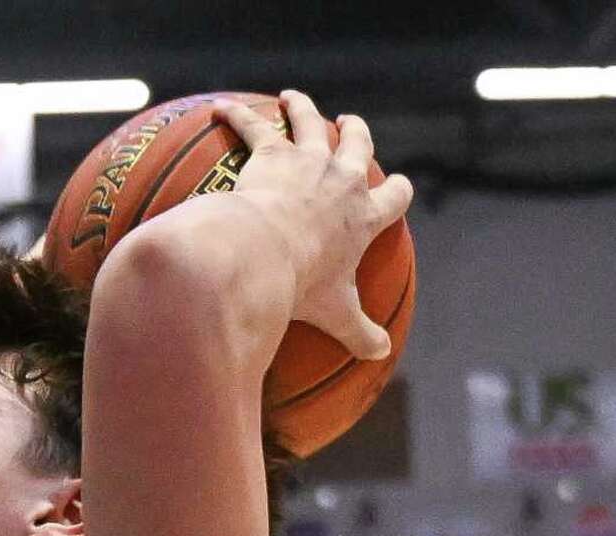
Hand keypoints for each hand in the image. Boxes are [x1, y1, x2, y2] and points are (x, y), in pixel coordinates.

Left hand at [216, 90, 412, 360]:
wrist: (263, 255)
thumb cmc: (300, 286)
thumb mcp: (335, 314)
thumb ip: (360, 333)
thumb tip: (380, 357)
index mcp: (364, 216)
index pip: (394, 196)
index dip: (396, 191)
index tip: (395, 186)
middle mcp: (341, 180)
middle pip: (357, 145)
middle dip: (356, 133)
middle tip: (350, 124)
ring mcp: (306, 161)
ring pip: (310, 122)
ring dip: (303, 108)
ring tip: (293, 98)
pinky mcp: (270, 153)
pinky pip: (251, 127)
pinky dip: (235, 117)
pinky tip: (219, 109)